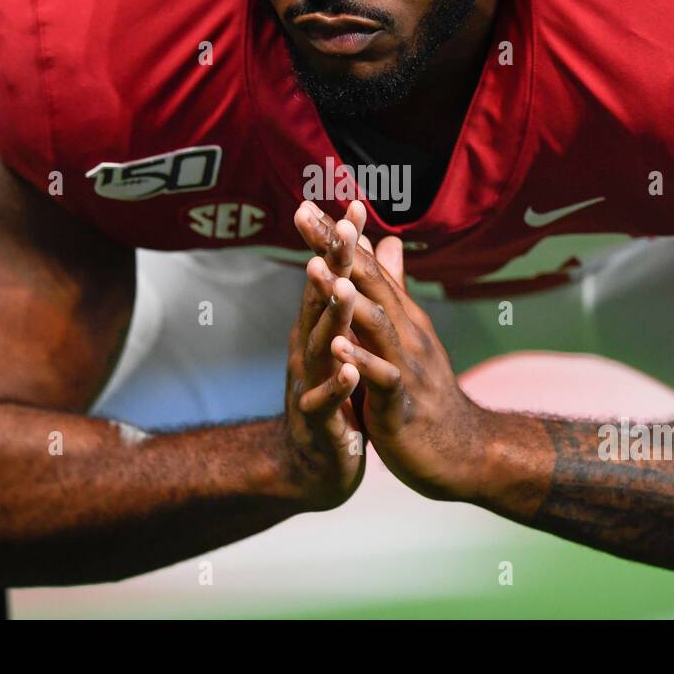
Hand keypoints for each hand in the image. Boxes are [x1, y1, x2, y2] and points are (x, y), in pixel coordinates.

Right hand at [280, 216, 367, 510]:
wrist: (310, 467)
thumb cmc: (332, 400)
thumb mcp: (344, 345)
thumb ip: (352, 300)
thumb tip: (365, 256)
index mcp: (318, 330)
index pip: (331, 278)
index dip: (342, 244)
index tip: (356, 205)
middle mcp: (309, 349)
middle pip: (320, 300)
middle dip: (331, 264)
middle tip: (341, 229)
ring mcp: (310, 383)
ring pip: (320, 344)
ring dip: (330, 315)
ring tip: (343, 287)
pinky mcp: (318, 421)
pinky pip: (326, 400)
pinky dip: (338, 383)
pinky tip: (351, 369)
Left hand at [293, 200, 487, 501]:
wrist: (464, 449)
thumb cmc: (426, 391)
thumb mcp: (407, 333)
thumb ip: (393, 289)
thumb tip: (385, 243)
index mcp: (400, 316)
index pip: (366, 266)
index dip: (336, 238)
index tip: (304, 206)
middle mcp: (405, 331)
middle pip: (368, 280)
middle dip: (335, 248)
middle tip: (303, 216)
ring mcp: (406, 364)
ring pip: (375, 321)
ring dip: (345, 295)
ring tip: (313, 270)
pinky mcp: (403, 401)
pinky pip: (382, 377)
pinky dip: (360, 360)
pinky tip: (338, 347)